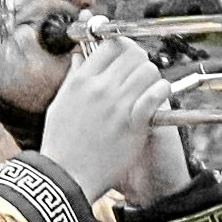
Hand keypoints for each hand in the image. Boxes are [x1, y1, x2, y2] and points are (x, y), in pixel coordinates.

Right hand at [35, 21, 180, 202]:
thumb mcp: (60, 104)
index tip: (127, 54)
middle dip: (140, 60)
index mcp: (81, 81)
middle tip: (140, 72)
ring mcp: (118, 105)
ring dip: (152, 77)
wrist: (68, 175)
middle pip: (132, 54)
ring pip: (147, 71)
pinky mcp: (133, 124)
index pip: (110, 46)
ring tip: (150, 87)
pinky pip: (155, 95)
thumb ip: (73, 78)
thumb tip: (80, 57)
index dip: (123, 46)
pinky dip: (161, 91)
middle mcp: (100, 88)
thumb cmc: (62, 144)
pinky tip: (160, 94)